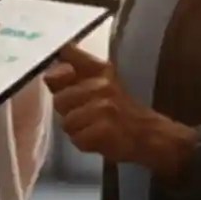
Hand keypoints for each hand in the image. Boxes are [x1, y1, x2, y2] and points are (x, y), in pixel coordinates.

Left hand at [44, 45, 197, 179]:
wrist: (151, 135)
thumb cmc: (122, 110)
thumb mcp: (102, 84)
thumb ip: (75, 75)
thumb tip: (49, 73)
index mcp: (100, 69)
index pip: (69, 55)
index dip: (58, 70)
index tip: (61, 78)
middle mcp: (101, 84)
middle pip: (59, 99)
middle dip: (68, 112)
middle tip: (88, 116)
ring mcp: (104, 107)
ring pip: (67, 122)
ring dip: (77, 130)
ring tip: (94, 128)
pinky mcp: (104, 129)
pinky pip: (76, 139)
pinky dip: (85, 144)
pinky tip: (99, 139)